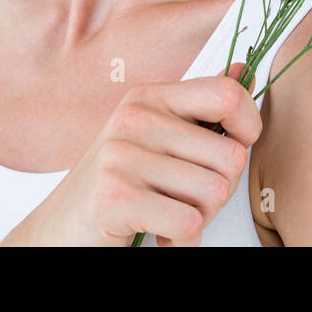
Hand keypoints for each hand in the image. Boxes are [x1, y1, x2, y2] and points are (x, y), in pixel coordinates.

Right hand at [0, 62, 261, 245]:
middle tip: (185, 199)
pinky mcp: (114, 197)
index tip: (237, 147)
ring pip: (214, 193)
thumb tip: (243, 70)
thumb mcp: (156, 138)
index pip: (227, 94)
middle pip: (230, 156)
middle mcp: (134, 119)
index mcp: (148, 98)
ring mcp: (121, 156)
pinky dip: (182, 241)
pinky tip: (158, 234)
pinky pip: (188, 223)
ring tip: (167, 216)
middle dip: (220, 191)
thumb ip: (199, 108)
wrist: (61, 229)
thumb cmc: (119, 185)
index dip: (250, 125)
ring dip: (200, 219)